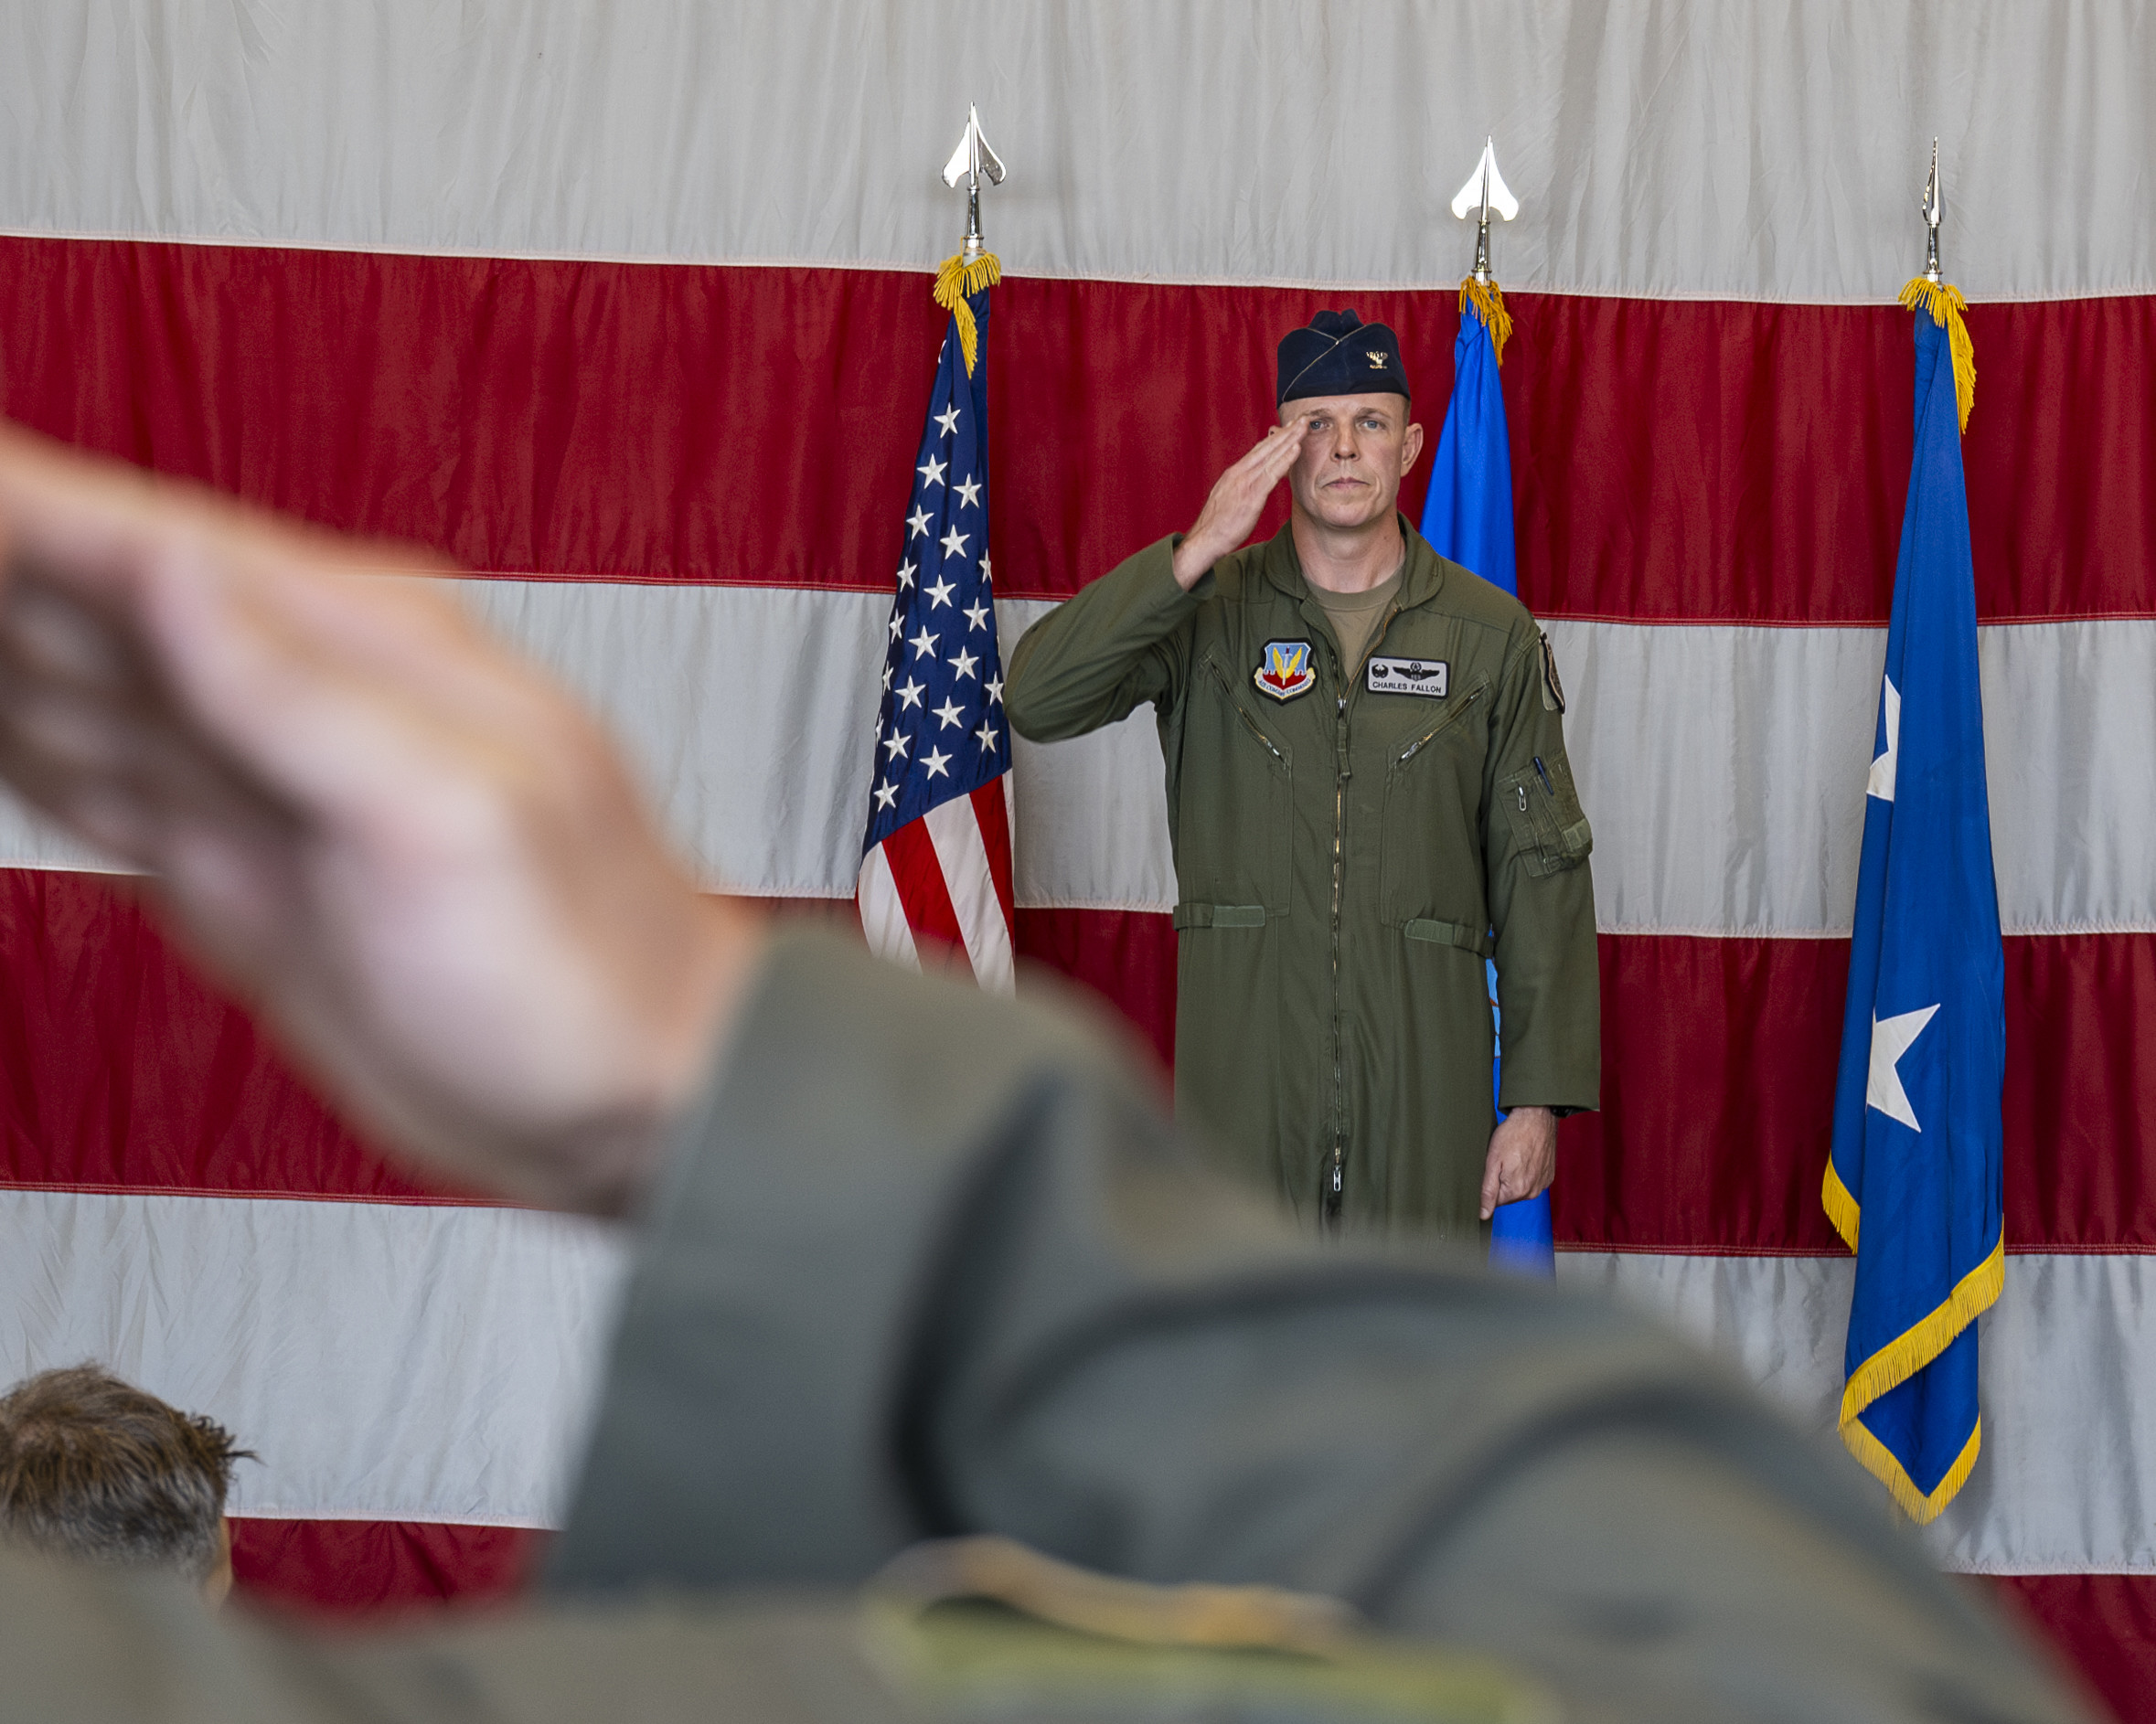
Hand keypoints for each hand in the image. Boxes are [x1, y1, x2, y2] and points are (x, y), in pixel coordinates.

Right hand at [0, 427, 765, 1217]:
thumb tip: (165, 565)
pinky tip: (2, 725)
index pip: (149, 542)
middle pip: (91, 603)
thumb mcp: (449, 813)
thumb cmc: (585, 968)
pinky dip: (34, 756)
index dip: (22, 506)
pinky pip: (107, 790)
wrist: (632, 1102)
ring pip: (82, 692)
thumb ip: (301, 689)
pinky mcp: (243, 879)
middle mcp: (304, 700)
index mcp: (365, 649)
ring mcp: (266, 791)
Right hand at [1170, 416, 1311, 589]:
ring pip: (1271, 455)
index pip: (1259, 450)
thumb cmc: (1217, 524)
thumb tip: (1252, 483)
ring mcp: (1246, 482)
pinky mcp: (1252, 495)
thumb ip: (1240, 487)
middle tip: (1303, 418)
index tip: (1290, 427)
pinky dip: (1285, 459)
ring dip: (1290, 439)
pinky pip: (1272, 474)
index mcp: (1234, 473)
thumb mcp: (1228, 499)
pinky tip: (1296, 449)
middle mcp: (1240, 473)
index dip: (1276, 437)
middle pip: (1267, 447)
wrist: (1205, 538)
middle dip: (1286, 432)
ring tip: (1304, 426)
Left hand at [1481, 1106, 1557, 1220]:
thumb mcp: (1492, 1161)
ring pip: (1520, 1188)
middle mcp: (1532, 1191)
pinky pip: (1531, 1181)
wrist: (1536, 1117)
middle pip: (1508, 1195)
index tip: (1492, 1169)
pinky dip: (1526, 1172)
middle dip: (1501, 1181)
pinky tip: (1524, 1157)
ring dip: (1514, 1177)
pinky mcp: (1548, 1176)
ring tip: (1514, 1156)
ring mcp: (1542, 1184)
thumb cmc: (1513, 1134)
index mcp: (1517, 1190)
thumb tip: (1484, 1214)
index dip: (1489, 1185)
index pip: (1495, 1201)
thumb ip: (1487, 1190)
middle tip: (1502, 1160)